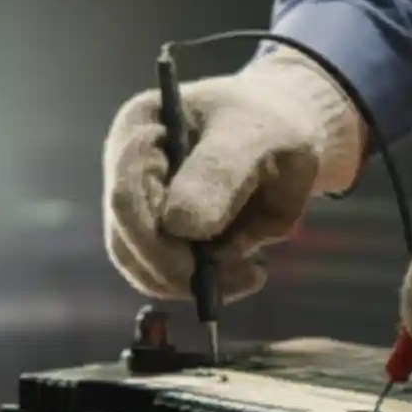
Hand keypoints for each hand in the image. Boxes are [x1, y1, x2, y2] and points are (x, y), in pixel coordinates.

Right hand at [103, 48, 363, 302]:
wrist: (285, 139)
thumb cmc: (272, 124)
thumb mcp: (257, 135)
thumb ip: (219, 172)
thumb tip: (178, 225)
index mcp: (139, 128)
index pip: (126, 196)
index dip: (155, 239)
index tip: (199, 266)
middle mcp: (127, 170)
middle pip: (127, 240)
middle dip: (179, 271)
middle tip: (242, 277)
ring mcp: (140, 207)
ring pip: (145, 268)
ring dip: (196, 284)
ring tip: (253, 272)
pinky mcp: (161, 239)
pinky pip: (170, 278)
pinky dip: (208, 286)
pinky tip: (248, 272)